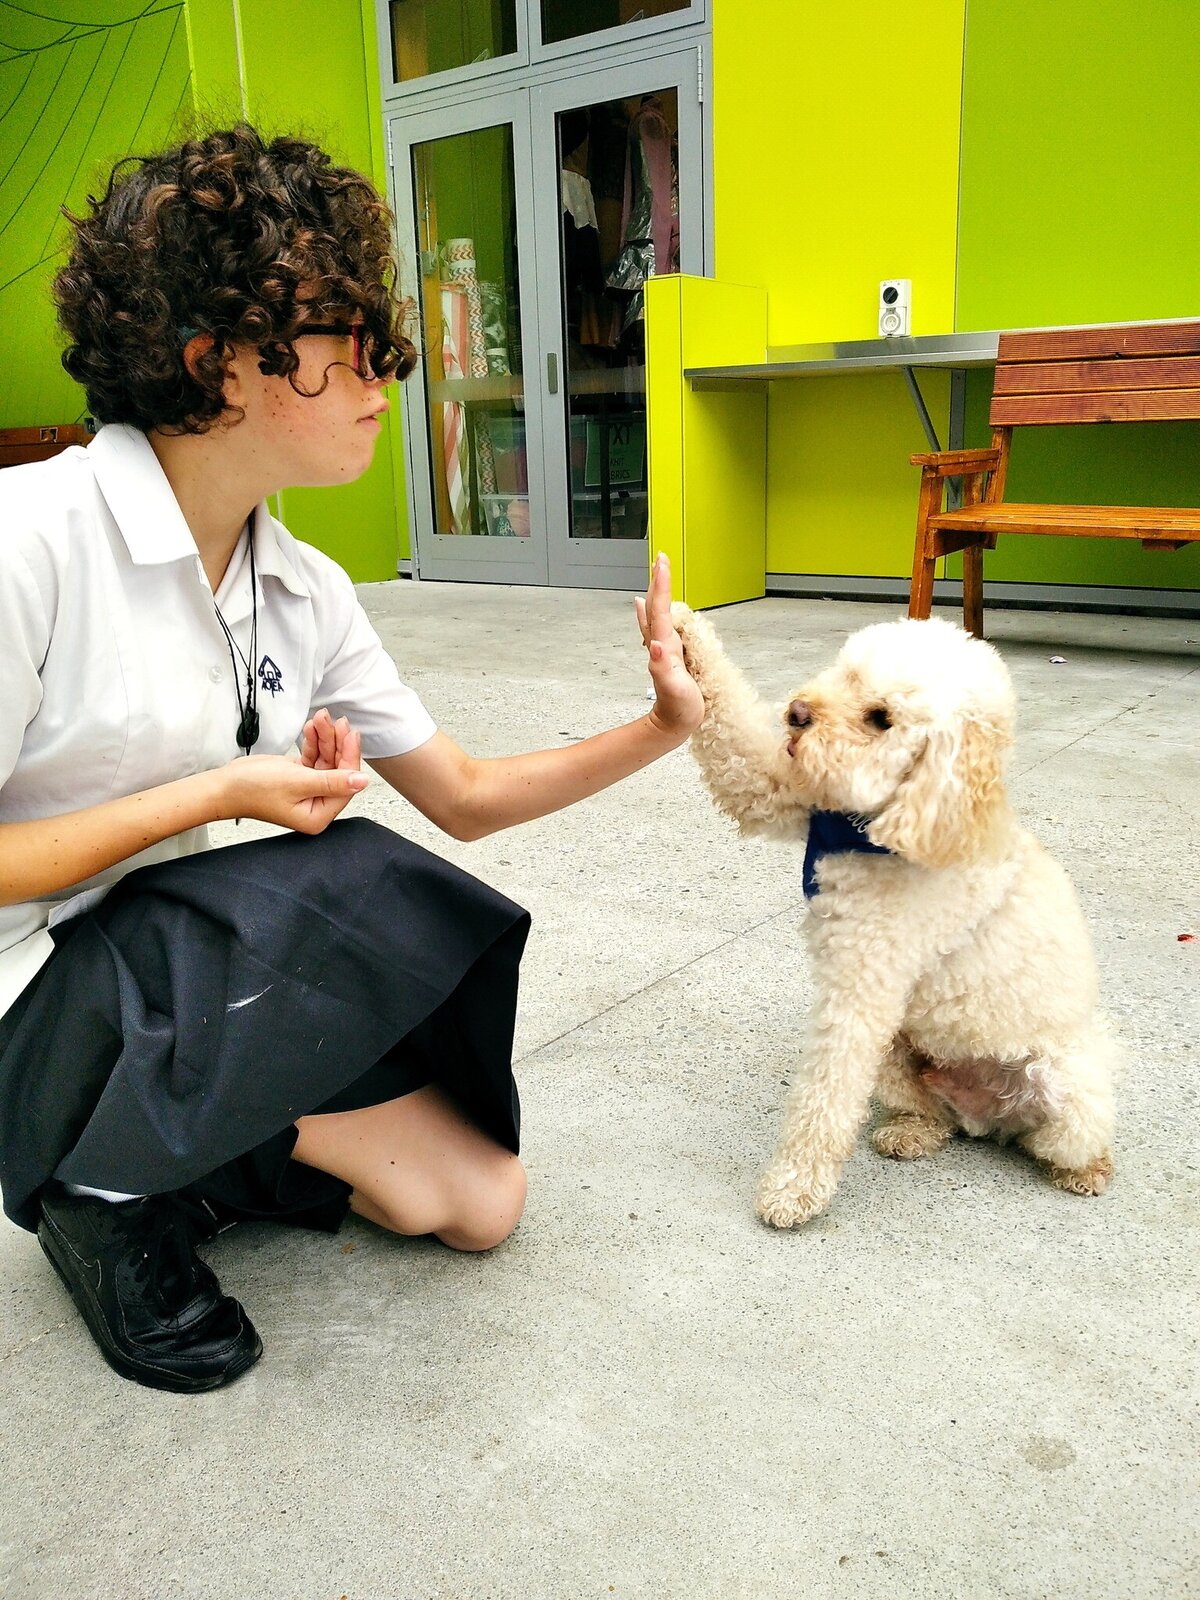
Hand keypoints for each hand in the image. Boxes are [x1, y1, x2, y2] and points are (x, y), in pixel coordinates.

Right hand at [222, 708, 366, 833]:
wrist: (224, 785)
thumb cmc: (252, 790)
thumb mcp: (297, 782)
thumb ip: (332, 781)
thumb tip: (362, 781)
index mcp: (318, 814)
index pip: (345, 784)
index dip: (349, 757)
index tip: (351, 735)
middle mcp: (315, 804)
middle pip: (338, 769)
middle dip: (337, 743)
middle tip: (338, 722)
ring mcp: (307, 790)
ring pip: (326, 760)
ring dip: (325, 738)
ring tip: (321, 718)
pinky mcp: (298, 777)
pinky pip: (313, 757)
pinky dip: (314, 742)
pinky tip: (312, 728)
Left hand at [635, 553, 704, 737]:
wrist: (672, 725)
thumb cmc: (678, 710)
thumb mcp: (674, 691)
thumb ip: (661, 669)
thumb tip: (654, 646)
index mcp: (664, 647)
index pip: (661, 610)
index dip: (662, 585)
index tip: (662, 562)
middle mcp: (661, 643)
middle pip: (657, 606)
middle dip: (658, 581)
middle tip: (660, 558)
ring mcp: (664, 649)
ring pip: (657, 613)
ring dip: (657, 592)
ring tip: (657, 573)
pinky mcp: (669, 655)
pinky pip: (658, 627)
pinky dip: (653, 612)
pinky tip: (646, 606)